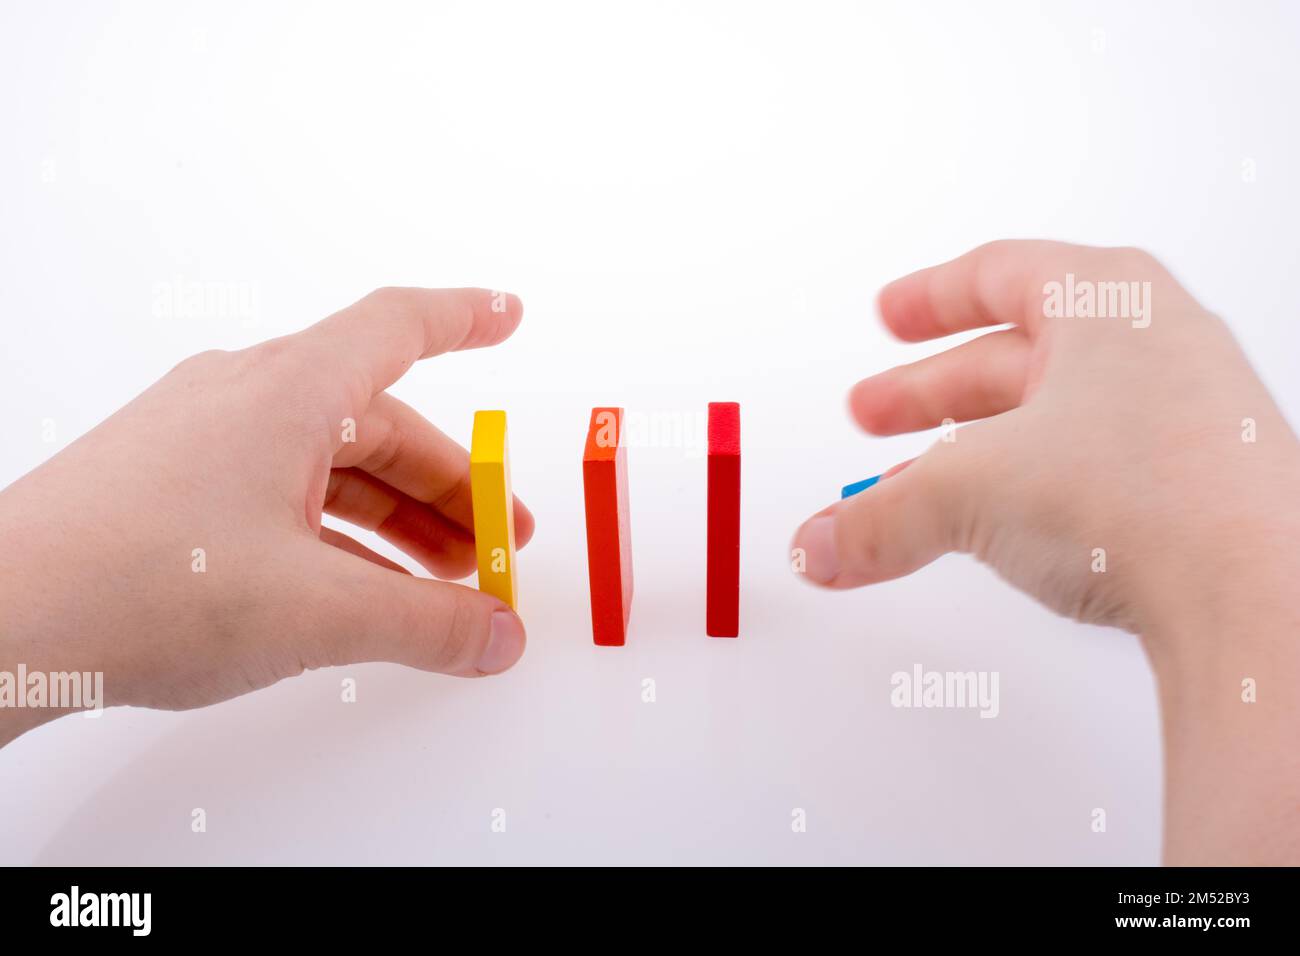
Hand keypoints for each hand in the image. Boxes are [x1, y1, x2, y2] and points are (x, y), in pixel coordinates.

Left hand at [0, 288, 533, 745]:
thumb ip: (426, 622)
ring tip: (441, 582)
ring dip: (396, 519)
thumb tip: (496, 634)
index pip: (397, 326)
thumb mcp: (317, 610)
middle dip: (447, 485)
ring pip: (329, 465)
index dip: (464, 319)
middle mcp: (245, 398)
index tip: (508, 314)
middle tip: (495, 543)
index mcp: (289, 392)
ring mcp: (202, 441)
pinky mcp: (171, 487)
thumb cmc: (139, 583)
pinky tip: (359, 593)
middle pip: (376, 420)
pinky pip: (281, 495)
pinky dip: (336, 536)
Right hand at [792, 241, 1299, 862]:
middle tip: (875, 415)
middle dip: (929, 392)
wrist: (1258, 597)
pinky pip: (1088, 471)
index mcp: (1106, 300)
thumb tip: (821, 545)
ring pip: (1050, 421)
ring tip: (914, 493)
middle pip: (1014, 356)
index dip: (928, 297)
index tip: (890, 314)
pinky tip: (994, 531)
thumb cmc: (1152, 495)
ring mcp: (1183, 418)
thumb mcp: (969, 491)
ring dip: (969, 455)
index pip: (999, 274)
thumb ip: (877, 517)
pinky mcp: (1195, 489)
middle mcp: (1155, 345)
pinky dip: (1026, 492)